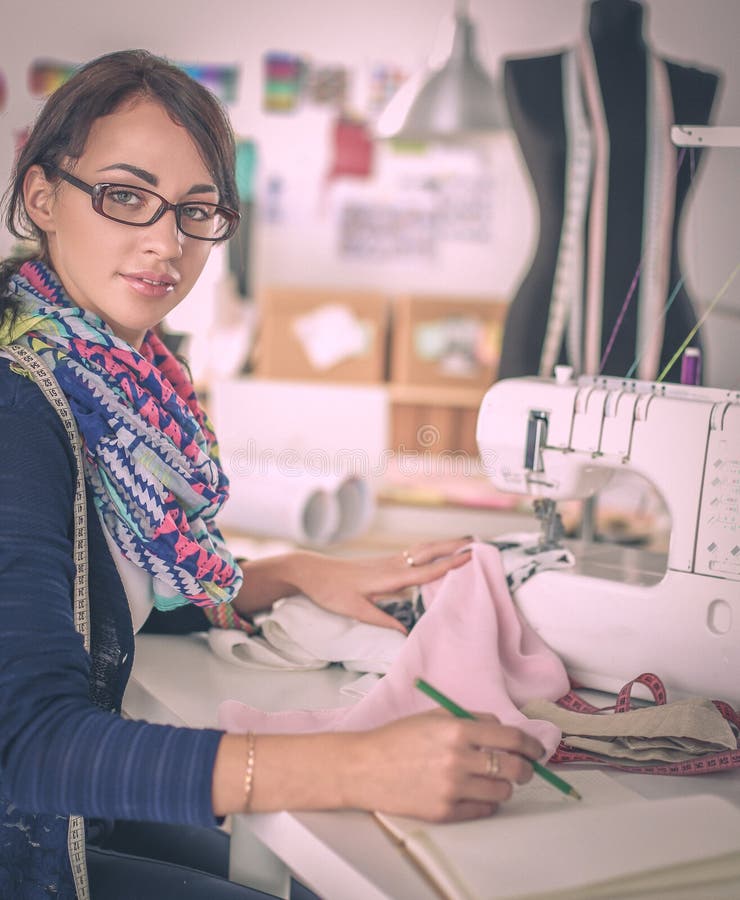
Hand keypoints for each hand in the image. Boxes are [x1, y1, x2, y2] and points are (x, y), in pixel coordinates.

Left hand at [294, 537, 472, 632]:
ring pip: (422, 550)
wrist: (312, 571)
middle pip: (428, 553)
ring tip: (464, 543)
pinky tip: (436, 553)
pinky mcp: (384, 563)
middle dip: (452, 546)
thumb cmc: (331, 591)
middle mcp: (392, 565)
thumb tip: (407, 633)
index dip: (449, 564)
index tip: (470, 555)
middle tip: (478, 542)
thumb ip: (382, 620)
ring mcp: (388, 561)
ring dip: (443, 545)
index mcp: (389, 577)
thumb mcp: (354, 610)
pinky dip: (431, 551)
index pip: (426, 570)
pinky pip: (413, 554)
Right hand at [343, 710, 544, 821]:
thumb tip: (505, 731)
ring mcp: (452, 788)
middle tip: (523, 768)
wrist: (365, 767)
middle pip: (514, 768)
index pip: (512, 739)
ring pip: (502, 791)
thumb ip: (472, 720)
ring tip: (489, 779)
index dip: (532, 745)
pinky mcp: (445, 812)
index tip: (538, 750)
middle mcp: (458, 759)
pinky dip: (485, 803)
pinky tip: (474, 793)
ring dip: (503, 785)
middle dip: (525, 769)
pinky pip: (484, 810)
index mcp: (457, 730)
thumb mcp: (435, 716)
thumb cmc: (399, 738)